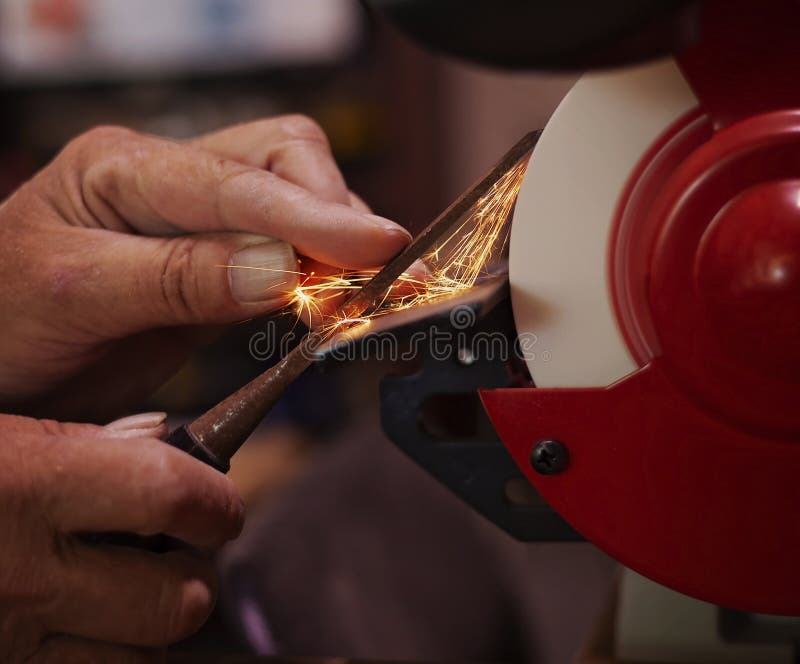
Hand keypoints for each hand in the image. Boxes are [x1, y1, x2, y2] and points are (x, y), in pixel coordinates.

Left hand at [0, 116, 409, 419]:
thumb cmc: (8, 324)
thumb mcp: (76, 296)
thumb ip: (177, 277)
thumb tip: (282, 270)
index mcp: (124, 168)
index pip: (238, 181)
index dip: (314, 215)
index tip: (379, 248)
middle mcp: (171, 180)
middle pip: (285, 161)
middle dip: (337, 215)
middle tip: (380, 279)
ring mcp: (199, 221)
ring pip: (298, 202)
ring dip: (340, 246)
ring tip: (369, 293)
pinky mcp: (219, 264)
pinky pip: (290, 252)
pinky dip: (325, 275)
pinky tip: (338, 299)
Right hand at [0, 412, 243, 662]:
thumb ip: (80, 442)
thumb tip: (163, 438)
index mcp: (27, 487)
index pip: (168, 494)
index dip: (214, 502)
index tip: (221, 506)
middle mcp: (24, 574)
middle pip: (174, 602)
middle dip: (196, 579)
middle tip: (182, 557)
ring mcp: (8, 640)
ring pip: (140, 660)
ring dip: (152, 630)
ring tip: (127, 596)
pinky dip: (103, 652)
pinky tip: (84, 623)